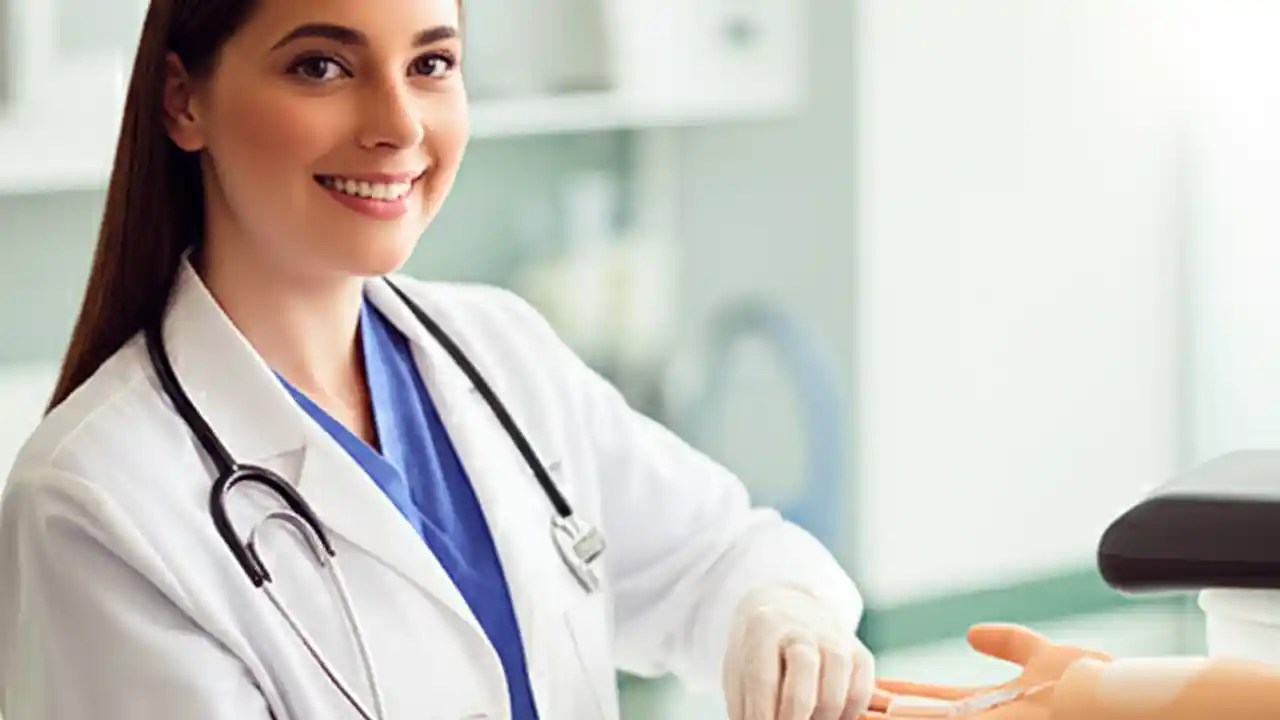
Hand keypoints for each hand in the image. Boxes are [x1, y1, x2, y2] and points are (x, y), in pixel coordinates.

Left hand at [723, 583, 874, 719]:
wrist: (789, 610)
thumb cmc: (759, 649)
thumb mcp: (739, 666)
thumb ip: (744, 701)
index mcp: (764, 627)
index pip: (762, 678)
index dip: (761, 714)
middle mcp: (803, 629)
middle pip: (804, 671)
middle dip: (793, 716)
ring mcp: (836, 639)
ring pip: (835, 688)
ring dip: (821, 719)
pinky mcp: (860, 653)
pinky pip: (861, 693)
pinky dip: (847, 714)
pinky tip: (827, 718)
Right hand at [862, 623, 1109, 718]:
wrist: (1111, 699)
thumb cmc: (1091, 682)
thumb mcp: (1042, 654)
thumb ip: (1007, 642)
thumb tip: (970, 634)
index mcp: (986, 706)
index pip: (929, 702)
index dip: (898, 695)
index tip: (868, 688)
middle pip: (913, 718)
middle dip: (876, 713)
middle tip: (837, 707)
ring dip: (878, 719)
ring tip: (840, 713)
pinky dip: (901, 718)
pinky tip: (866, 713)